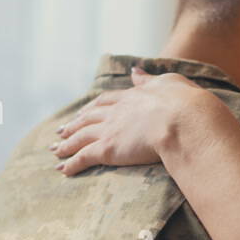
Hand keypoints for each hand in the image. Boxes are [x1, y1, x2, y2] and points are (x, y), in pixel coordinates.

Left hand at [51, 67, 206, 175]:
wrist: (182, 120)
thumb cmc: (184, 103)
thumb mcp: (169, 83)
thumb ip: (149, 80)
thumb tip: (135, 70)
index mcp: (132, 97)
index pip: (106, 101)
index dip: (93, 108)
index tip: (83, 112)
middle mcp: (117, 112)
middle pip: (88, 118)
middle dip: (74, 124)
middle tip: (62, 131)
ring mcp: (110, 130)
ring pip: (81, 136)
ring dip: (67, 144)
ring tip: (56, 150)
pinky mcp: (107, 149)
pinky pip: (83, 157)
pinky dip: (71, 163)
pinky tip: (63, 169)